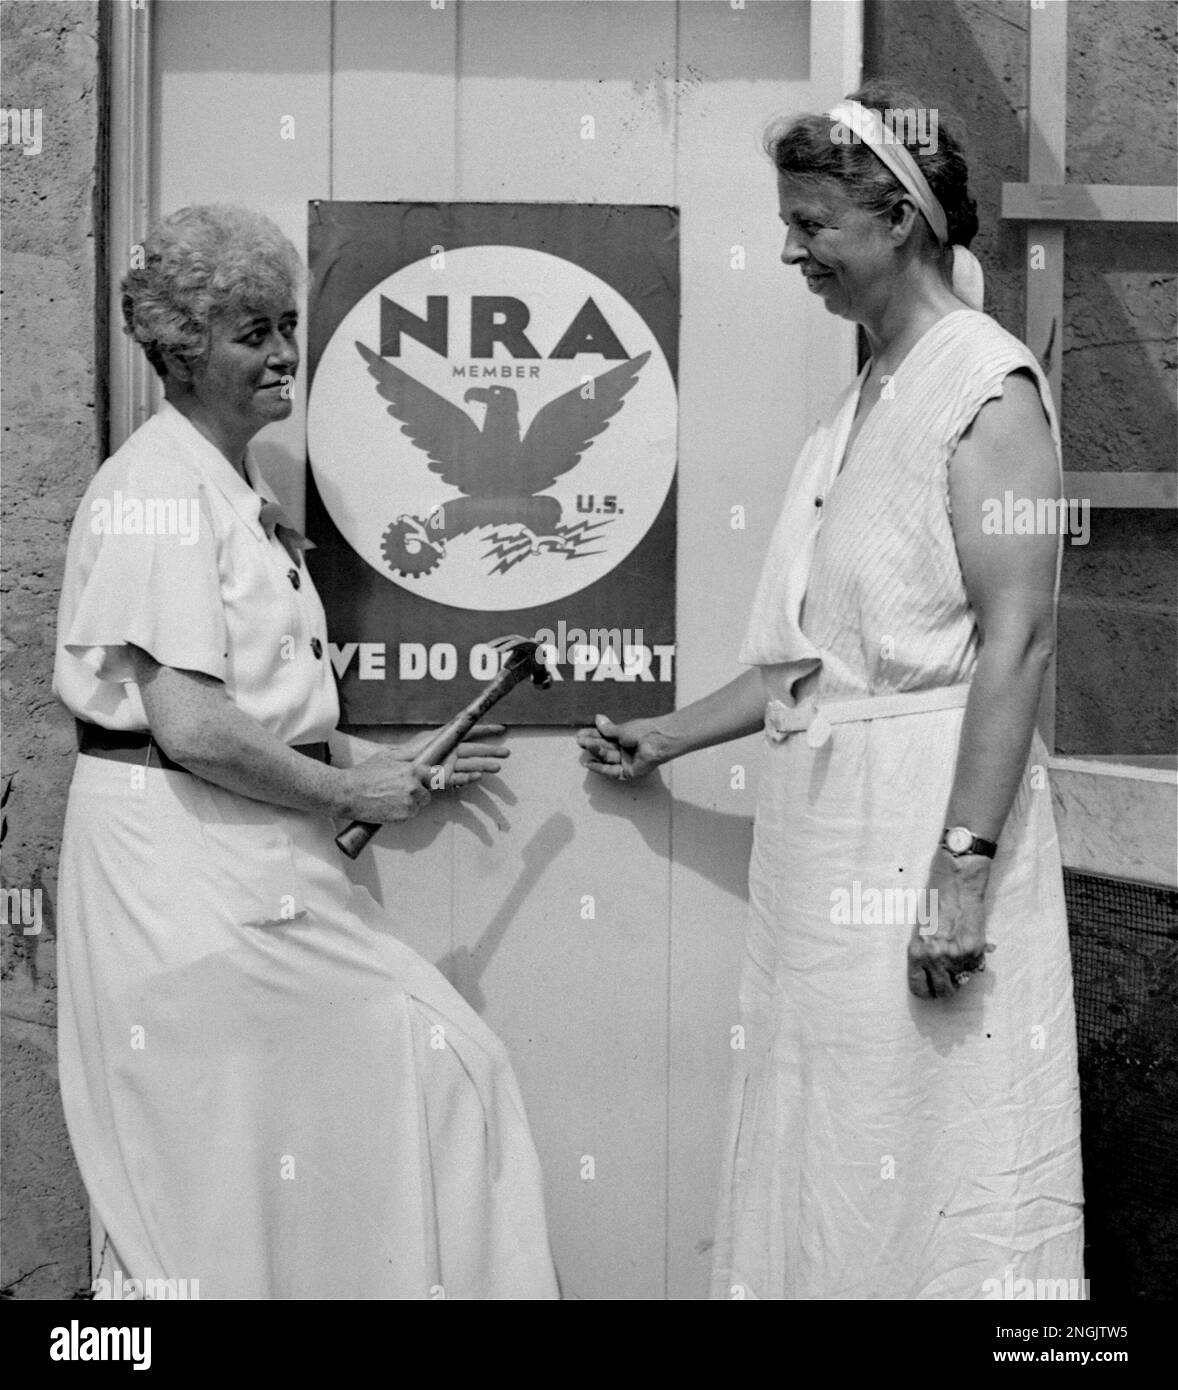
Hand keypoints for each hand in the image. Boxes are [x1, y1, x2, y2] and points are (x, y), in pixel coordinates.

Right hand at [339, 749, 431, 823]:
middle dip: (417, 791)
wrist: (348, 793)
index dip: (427, 778)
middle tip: (400, 789)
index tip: (425, 780)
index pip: (434, 775)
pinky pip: (410, 815)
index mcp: (411, 770)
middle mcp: (413, 787)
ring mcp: (409, 803)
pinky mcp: (403, 817)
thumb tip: (422, 752)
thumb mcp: (386, 756)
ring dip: (410, 803)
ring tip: (392, 797)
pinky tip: (389, 805)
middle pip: (427, 792)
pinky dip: (403, 812)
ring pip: (419, 805)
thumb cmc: (364, 775)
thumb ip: (407, 755)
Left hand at [395, 722, 509, 788]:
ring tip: (498, 767)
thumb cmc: (408, 752)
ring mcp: (448, 766)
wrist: (397, 769)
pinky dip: (469, 777)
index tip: (501, 729)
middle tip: (506, 752)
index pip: (470, 732)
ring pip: (471, 764)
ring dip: (484, 765)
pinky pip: (459, 778)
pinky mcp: (443, 780)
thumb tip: (465, 719)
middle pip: (475, 750)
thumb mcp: (428, 738)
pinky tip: (478, 776)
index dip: (486, 730)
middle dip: (491, 751)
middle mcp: (450, 751)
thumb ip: (446, 732)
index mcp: (447, 738)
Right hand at [576, 713, 667, 782]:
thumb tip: (597, 718)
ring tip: (584, 744)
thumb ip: (608, 728)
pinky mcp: (629, 772)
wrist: (658, 740)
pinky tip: (589, 763)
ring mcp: (627, 761)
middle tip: (580, 740)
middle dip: (592, 743)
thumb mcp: (622, 729)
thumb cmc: (644, 731)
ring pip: (607, 758)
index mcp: (625, 737)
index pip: (605, 737)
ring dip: (595, 752)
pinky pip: (612, 771)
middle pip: (605, 748)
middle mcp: (625, 749)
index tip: (581, 733)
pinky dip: (600, 768)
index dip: (593, 735)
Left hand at [907, 849, 996, 999]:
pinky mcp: (975, 950)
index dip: (926, 991)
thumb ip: (925, 954)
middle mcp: (936, 958)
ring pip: (961, 982)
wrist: (956, 883)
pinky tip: (968, 945)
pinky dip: (973, 962)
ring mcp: (957, 956)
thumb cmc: (934, 902)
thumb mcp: (920, 930)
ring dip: (960, 974)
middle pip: (943, 992)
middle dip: (945, 988)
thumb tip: (934, 974)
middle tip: (947, 978)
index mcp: (917, 953)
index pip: (920, 988)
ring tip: (957, 958)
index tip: (930, 988)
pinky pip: (975, 968)